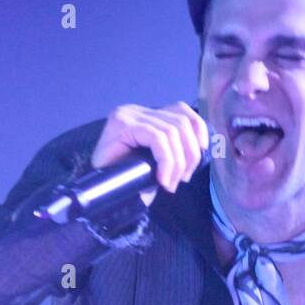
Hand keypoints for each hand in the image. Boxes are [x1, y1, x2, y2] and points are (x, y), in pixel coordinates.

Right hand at [90, 101, 209, 206]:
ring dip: (178, 162)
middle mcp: (137, 110)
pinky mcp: (122, 125)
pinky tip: (163, 180)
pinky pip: (158, 139)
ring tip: (171, 183)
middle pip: (181, 122)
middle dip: (190, 154)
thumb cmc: (128, 180)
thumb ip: (178, 149)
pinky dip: (167, 161)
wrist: (100, 194)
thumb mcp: (160, 162)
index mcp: (148, 115)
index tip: (202, 157)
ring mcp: (128, 115)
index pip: (183, 111)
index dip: (200, 132)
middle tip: (182, 179)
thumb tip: (204, 147)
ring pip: (172, 131)